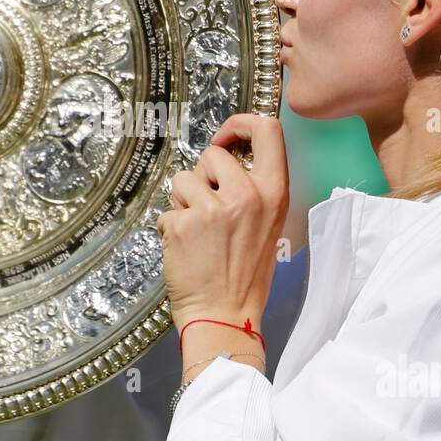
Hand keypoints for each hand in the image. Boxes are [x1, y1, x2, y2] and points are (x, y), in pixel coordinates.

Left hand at [156, 113, 289, 333]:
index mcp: (273, 194)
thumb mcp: (269, 225)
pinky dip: (170, 226)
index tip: (226, 138)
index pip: (268, 130)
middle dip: (203, 175)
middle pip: (213, 153)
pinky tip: (186, 249)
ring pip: (183, 179)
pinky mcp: (181, 223)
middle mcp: (245, 196)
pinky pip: (167, 209)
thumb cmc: (245, 275)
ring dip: (184, 201)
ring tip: (198, 233)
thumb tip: (228, 157)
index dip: (241, 124)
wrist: (224, 316)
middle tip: (208, 208)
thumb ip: (255, 189)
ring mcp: (211, 209)